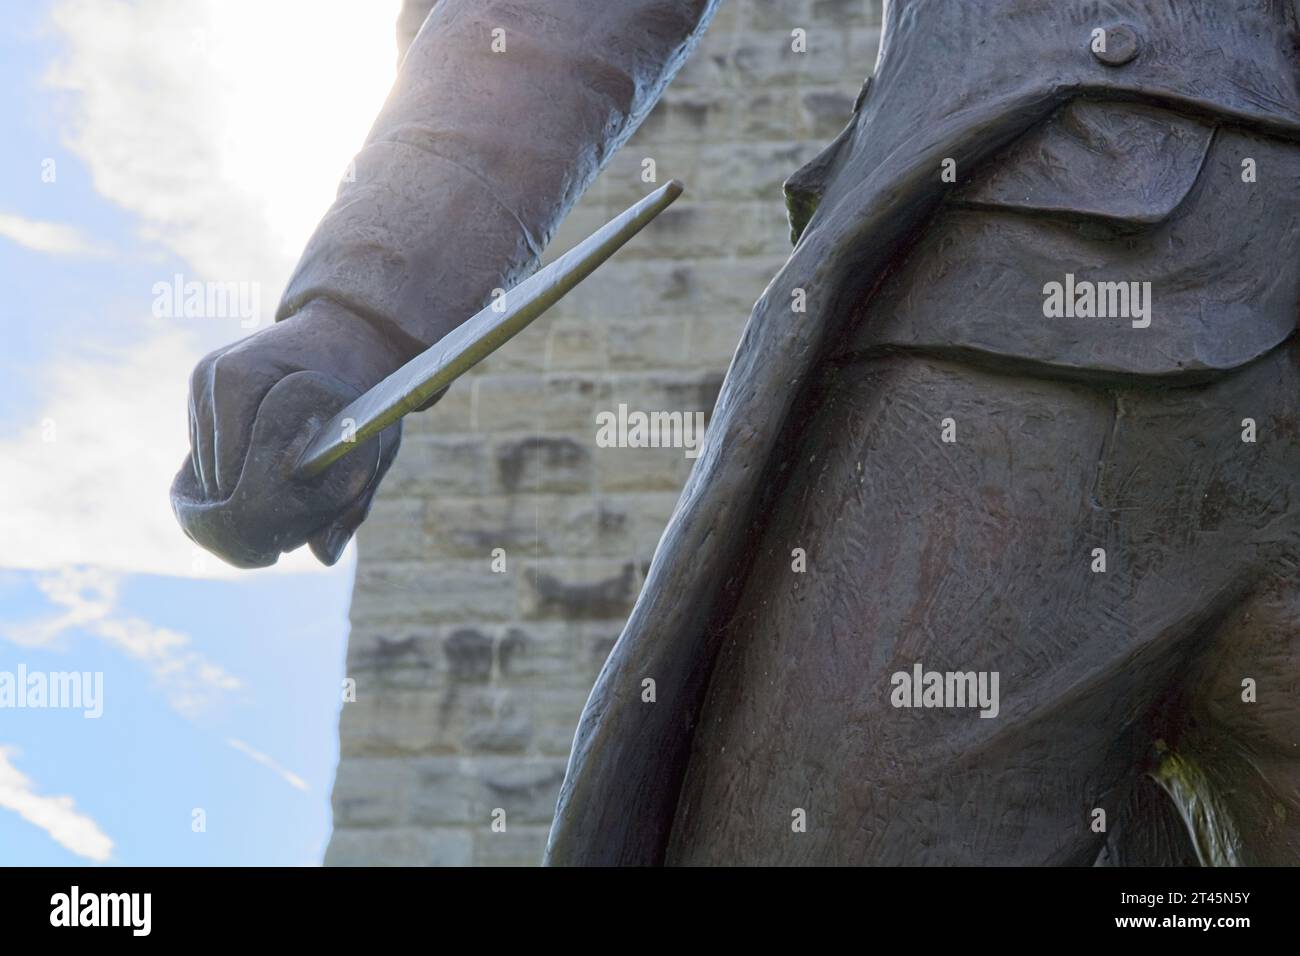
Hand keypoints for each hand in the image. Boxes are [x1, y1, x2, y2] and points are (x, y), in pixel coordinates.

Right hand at [171, 299, 407, 567]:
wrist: (354, 332)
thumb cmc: (367, 391)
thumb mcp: (372, 444)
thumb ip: (350, 498)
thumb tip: (324, 556)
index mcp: (247, 378)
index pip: (233, 472)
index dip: (262, 511)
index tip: (288, 534)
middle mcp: (214, 377)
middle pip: (214, 476)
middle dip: (249, 505)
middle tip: (289, 522)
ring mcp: (202, 382)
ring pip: (205, 471)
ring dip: (238, 492)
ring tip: (281, 497)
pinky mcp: (201, 391)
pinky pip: (205, 456)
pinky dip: (231, 474)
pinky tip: (264, 472)